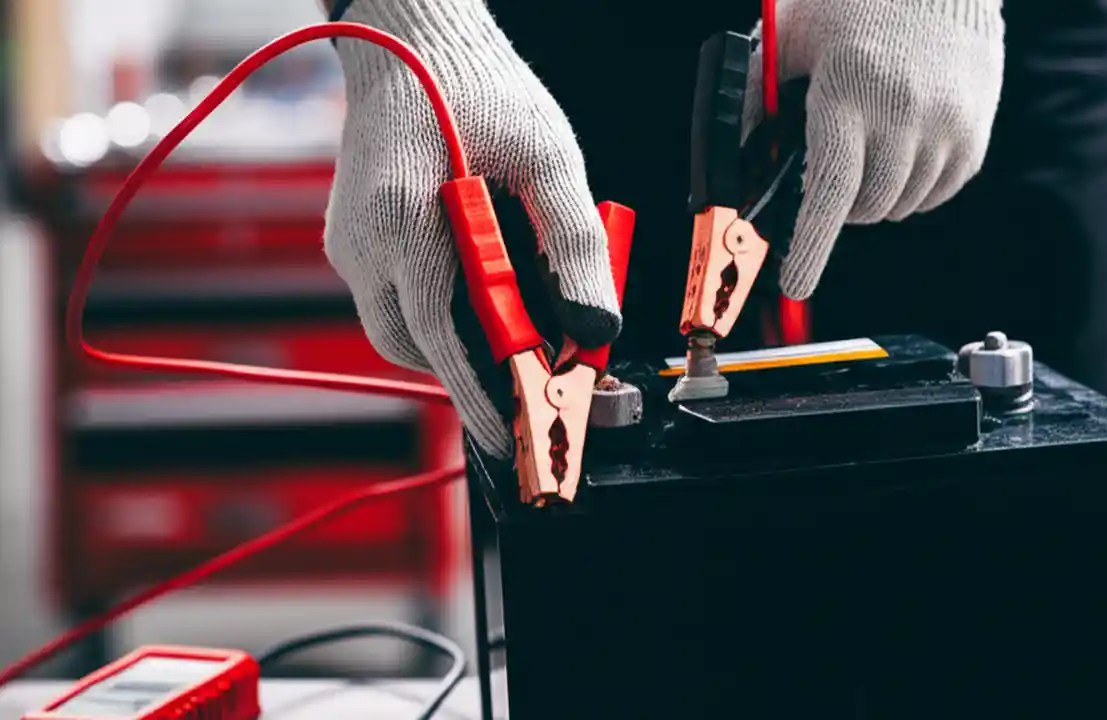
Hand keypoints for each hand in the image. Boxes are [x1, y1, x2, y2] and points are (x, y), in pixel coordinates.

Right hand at [323, 0, 619, 457]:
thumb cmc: (480, 88)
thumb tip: (595, 324)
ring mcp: (348, 244)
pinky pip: (394, 302)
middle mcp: (362, 240)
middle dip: (471, 375)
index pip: (442, 333)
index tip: (524, 428)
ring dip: (455, 347)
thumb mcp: (548, 157)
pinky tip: (483, 301)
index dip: (484, 390)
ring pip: (400, 332)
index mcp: (403, 216)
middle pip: (413, 347)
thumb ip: (573, 242)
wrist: (412, 40)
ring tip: (517, 342)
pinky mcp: (351, 241)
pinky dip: (438, 317)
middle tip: (532, 386)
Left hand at [746, 0, 1004, 299]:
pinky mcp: (974, 134)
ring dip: (874, 198)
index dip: (810, 245)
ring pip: (898, 207)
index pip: (829, 190)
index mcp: (848, 92)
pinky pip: (935, 195)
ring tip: (869, 149)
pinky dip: (912, 188)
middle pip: (863, 208)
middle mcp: (903, 114)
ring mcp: (946, 126)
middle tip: (831, 172)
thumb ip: (759, 100)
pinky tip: (902, 147)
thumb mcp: (790, 38)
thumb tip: (737, 164)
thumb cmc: (854, 0)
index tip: (795, 282)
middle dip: (839, 208)